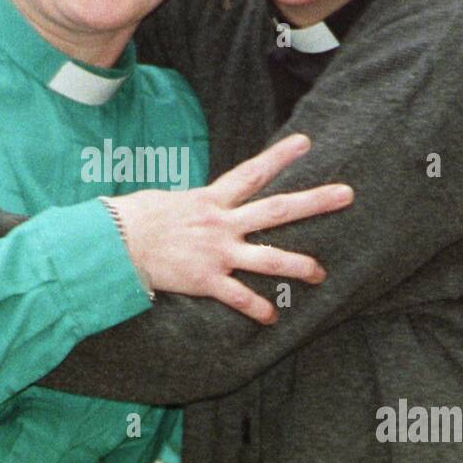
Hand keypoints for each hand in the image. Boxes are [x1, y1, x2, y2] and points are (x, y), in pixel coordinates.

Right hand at [108, 133, 353, 322]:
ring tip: (320, 272)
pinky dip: (257, 309)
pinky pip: (239, 297)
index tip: (306, 143)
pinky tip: (271, 318)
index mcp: (211, 200)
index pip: (252, 173)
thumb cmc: (134, 220)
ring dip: (298, 265)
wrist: (115, 243)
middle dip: (315, 202)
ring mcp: (217, 252)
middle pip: (277, 210)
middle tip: (347, 194)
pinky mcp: (206, 280)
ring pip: (269, 258)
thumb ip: (193, 205)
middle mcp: (221, 223)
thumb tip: (196, 206)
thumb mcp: (168, 201)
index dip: (280, 157)